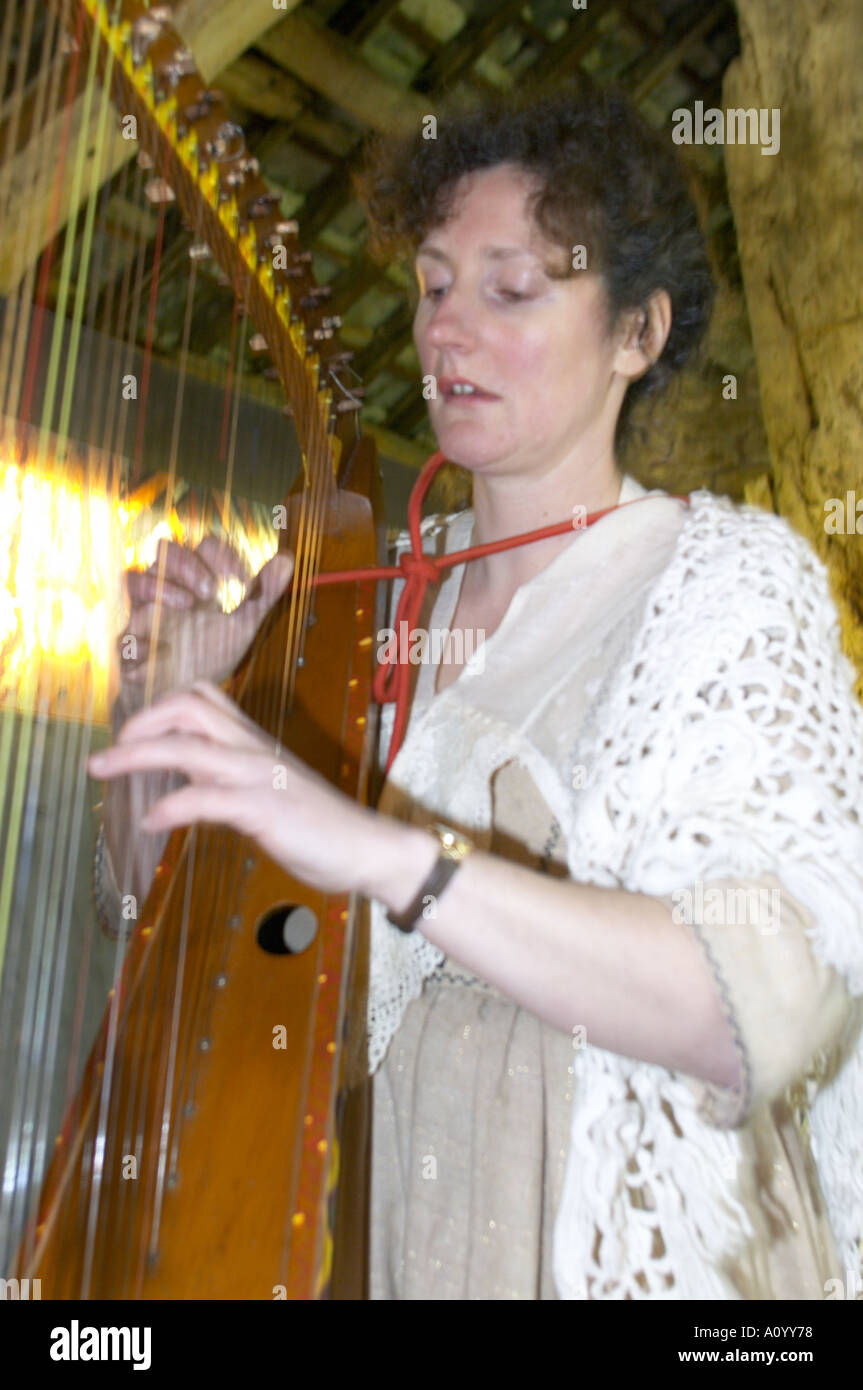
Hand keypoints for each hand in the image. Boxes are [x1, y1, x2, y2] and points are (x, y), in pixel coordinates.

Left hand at [88, 680, 398, 896]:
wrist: (367, 847)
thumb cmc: (321, 825)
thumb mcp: (273, 791)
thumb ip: (234, 782)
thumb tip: (192, 789)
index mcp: (255, 743)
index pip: (204, 697)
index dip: (160, 707)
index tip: (133, 731)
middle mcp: (252, 749)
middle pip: (188, 706)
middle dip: (140, 722)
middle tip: (109, 750)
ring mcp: (258, 776)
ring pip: (186, 747)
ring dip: (135, 756)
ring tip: (102, 770)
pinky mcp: (263, 809)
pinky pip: (205, 800)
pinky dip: (170, 808)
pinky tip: (150, 823)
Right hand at [120, 537, 293, 707]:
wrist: (183, 694)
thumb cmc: (210, 651)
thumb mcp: (243, 623)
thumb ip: (263, 593)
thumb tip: (288, 558)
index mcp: (196, 577)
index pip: (205, 545)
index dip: (225, 557)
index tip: (245, 586)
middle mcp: (168, 586)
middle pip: (165, 549)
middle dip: (188, 564)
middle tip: (210, 591)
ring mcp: (143, 611)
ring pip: (135, 577)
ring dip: (159, 586)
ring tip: (186, 606)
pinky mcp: (126, 643)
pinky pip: (119, 632)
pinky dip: (137, 639)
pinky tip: (158, 651)